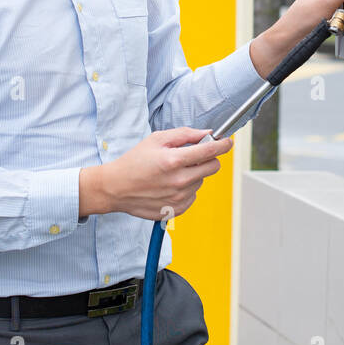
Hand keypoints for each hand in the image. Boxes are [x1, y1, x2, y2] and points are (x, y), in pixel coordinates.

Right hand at [96, 127, 231, 220]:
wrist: (116, 188)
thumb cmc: (134, 161)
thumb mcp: (156, 139)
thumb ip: (184, 134)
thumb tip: (206, 134)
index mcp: (174, 160)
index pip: (210, 152)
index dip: (223, 144)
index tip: (228, 141)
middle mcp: (179, 181)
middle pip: (213, 168)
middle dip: (209, 159)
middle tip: (193, 156)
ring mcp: (178, 198)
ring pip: (202, 181)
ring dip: (194, 174)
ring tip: (172, 172)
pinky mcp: (176, 210)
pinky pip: (193, 195)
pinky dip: (186, 188)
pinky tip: (169, 185)